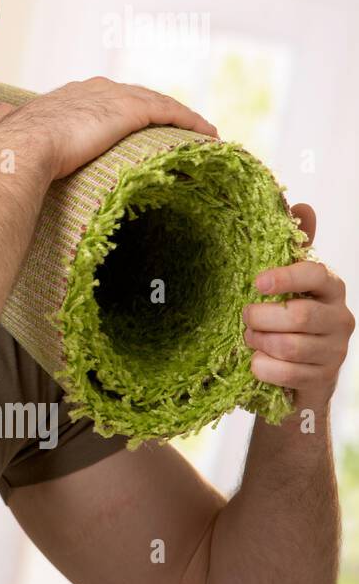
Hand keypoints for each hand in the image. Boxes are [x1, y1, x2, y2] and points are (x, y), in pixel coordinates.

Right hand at [0, 76, 219, 180]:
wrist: (20, 149)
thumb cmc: (11, 148)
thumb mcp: (10, 127)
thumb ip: (8, 119)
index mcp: (69, 94)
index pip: (107, 97)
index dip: (126, 108)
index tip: (139, 124)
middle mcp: (94, 88)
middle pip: (137, 95)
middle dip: (158, 110)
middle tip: (177, 129)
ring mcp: (114, 97)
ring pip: (159, 103)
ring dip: (182, 117)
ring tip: (201, 134)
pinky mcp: (131, 111)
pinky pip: (172, 113)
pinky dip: (192, 122)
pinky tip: (209, 135)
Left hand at [243, 203, 353, 406]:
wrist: (298, 374)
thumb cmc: (288, 319)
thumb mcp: (288, 283)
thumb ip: (294, 247)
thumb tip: (303, 205)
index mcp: (330, 287)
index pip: (316, 274)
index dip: (286, 277)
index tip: (256, 283)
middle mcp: (339, 317)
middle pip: (298, 315)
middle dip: (261, 318)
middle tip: (245, 317)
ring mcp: (335, 350)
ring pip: (290, 345)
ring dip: (259, 342)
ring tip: (250, 339)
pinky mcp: (323, 379)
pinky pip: (286, 373)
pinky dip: (263, 368)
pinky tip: (257, 363)